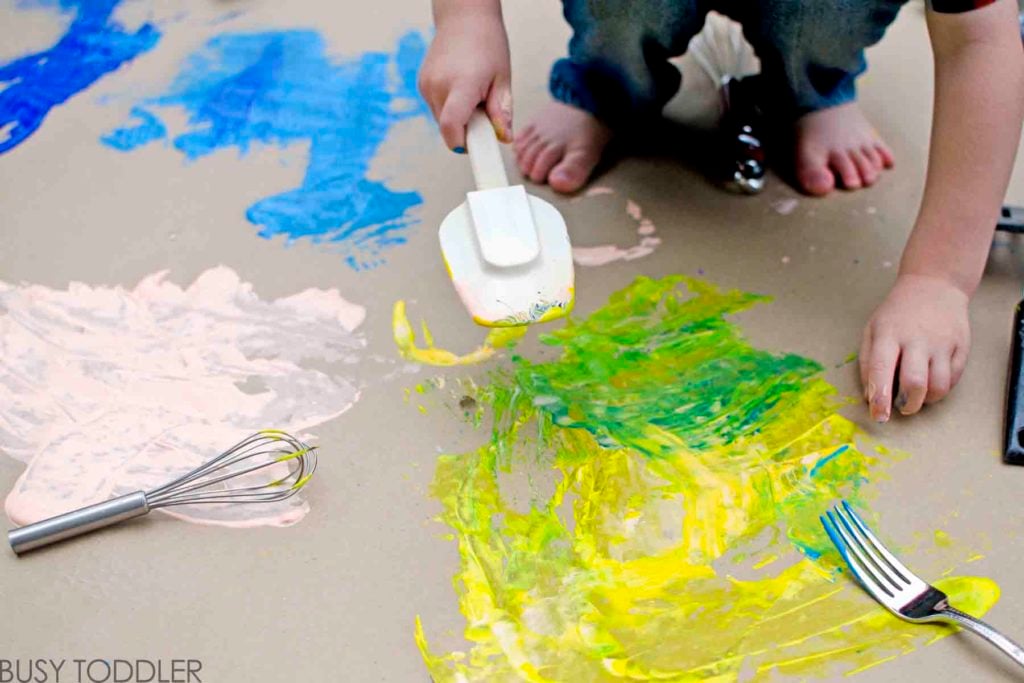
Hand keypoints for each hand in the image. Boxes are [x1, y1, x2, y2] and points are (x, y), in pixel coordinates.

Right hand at [418, 5, 512, 151]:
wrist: (463, 16)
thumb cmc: (486, 42)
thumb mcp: (502, 78)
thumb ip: (501, 111)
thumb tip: (504, 138)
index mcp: (461, 84)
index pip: (451, 127)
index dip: (462, 145)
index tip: (475, 148)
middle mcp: (438, 86)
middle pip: (449, 129)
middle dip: (467, 130)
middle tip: (483, 112)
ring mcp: (426, 85)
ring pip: (442, 121)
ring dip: (458, 118)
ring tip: (472, 95)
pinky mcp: (422, 85)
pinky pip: (437, 109)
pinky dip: (450, 107)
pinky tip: (460, 87)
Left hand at [860, 274, 969, 421]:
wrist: (934, 286)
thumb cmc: (897, 314)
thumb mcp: (872, 330)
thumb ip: (868, 363)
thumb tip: (870, 396)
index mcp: (889, 334)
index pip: (882, 369)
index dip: (880, 397)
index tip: (879, 416)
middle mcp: (917, 339)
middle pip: (915, 383)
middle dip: (907, 404)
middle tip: (901, 408)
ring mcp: (942, 343)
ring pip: (938, 386)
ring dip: (926, 401)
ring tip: (917, 397)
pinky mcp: (961, 347)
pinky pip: (953, 379)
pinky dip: (941, 389)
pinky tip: (932, 383)